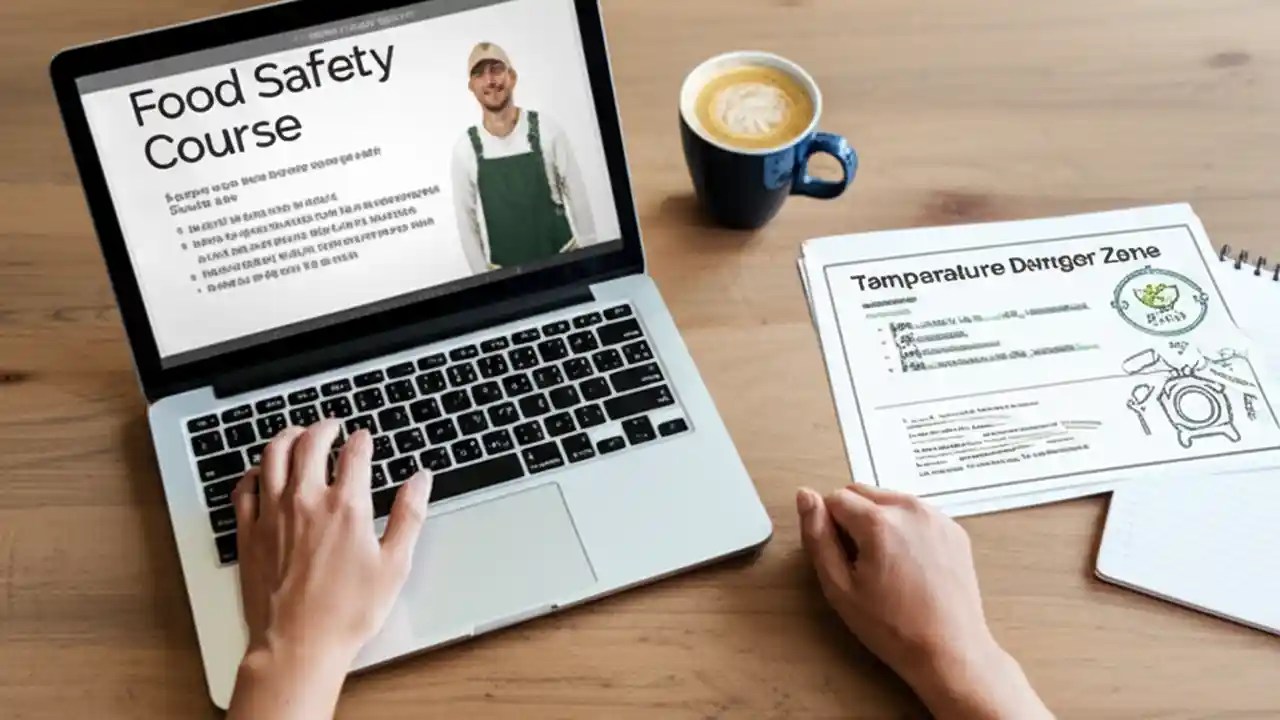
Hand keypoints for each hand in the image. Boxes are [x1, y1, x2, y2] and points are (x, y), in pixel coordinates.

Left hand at [228, 420, 432, 719]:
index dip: (362, 440)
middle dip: (324, 428)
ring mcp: (272, 515)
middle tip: (331, 426)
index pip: (354, 454)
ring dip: (286, 437)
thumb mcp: (394, 564)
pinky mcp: (249, 533)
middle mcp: (306, 502)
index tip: (364, 437)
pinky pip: (244, 489)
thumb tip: (421, 480)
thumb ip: (410, 515)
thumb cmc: (347, 613)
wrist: (298, 646)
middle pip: (310, 444)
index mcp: (346, 507)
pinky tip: (260, 472)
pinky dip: (253, 472)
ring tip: (296, 433)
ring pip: (273, 456)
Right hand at [796, 485, 1051, 719]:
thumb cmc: (891, 626)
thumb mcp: (840, 587)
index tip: (841, 558)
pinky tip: (910, 564)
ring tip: (886, 563)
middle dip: (852, 516)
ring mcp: (936, 516)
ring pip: (889, 499)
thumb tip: (805, 495)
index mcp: (878, 521)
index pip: (834, 498)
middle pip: (861, 491)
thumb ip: (817, 536)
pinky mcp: (953, 529)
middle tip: (860, 560)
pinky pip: (915, 513)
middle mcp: (909, 508)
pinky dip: (904, 527)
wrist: (949, 651)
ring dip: (878, 519)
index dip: (828, 526)